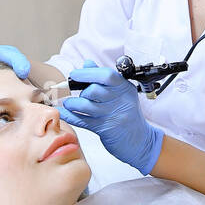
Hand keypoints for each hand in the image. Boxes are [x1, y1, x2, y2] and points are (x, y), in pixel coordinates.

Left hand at [58, 59, 163, 175]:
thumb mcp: (122, 93)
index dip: (87, 73)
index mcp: (125, 88)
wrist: (141, 140)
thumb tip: (87, 64)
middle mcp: (120, 101)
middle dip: (81, 92)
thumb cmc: (128, 114)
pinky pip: (82, 120)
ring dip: (72, 104)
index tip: (75, 74)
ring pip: (86, 106)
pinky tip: (63, 113)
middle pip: (94, 90)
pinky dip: (69, 116)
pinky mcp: (104, 130)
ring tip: (69, 104)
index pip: (106, 75)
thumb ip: (104, 78)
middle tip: (77, 95)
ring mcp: (113, 116)